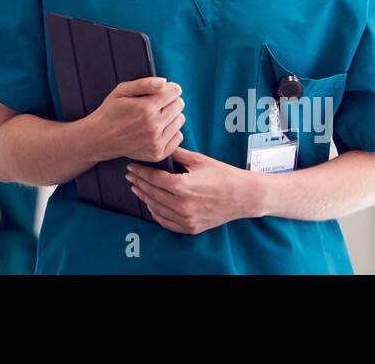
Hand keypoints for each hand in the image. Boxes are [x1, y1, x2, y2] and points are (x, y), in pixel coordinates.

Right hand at [88, 77, 183, 162]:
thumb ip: (144, 83)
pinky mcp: (158, 153)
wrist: (100, 138)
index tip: (162, 91)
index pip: (175, 92)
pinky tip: (157, 129)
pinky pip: (178, 137)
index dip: (169, 88)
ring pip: (180, 120)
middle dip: (170, 101)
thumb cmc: (110, 112)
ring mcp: (156, 141)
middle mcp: (153, 126)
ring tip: (155, 117)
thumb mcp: (121, 91)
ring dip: (171, 116)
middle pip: (179, 105)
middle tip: (156, 104)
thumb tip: (165, 82)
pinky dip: (171, 131)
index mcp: (146, 108)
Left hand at [125, 146, 260, 234]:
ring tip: (136, 187)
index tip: (131, 166)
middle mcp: (182, 205)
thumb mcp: (199, 160)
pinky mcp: (191, 227)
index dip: (139, 172)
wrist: (244, 196)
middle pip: (151, 193)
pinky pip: (166, 222)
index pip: (152, 179)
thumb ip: (176, 154)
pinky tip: (151, 205)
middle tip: (129, 175)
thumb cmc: (223, 175)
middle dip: (138, 183)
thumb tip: (160, 146)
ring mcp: (186, 219)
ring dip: (144, 197)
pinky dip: (156, 213)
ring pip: (156, 209)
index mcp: (182, 186)